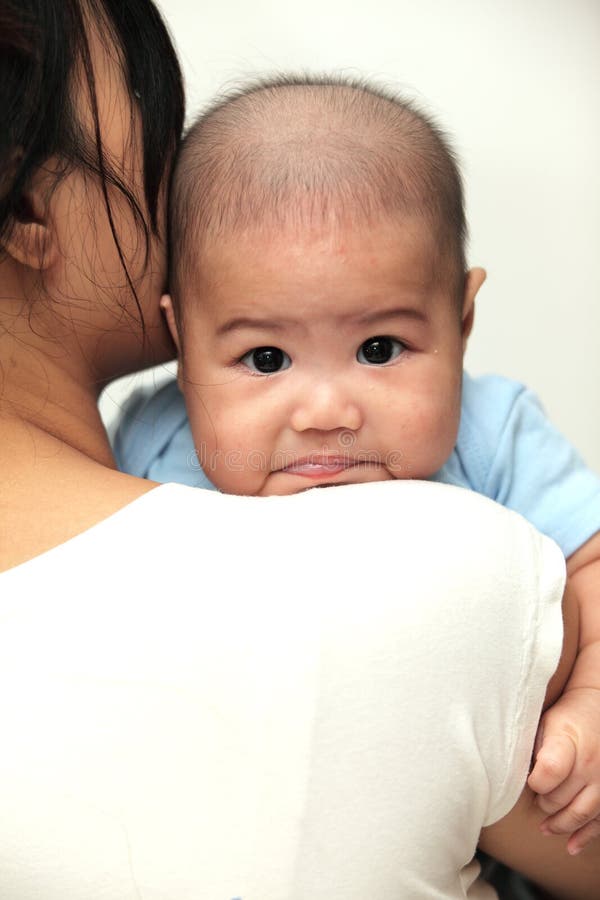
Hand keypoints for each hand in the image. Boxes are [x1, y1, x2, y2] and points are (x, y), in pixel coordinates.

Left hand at [528, 688, 599, 854]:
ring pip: (581, 813)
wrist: (596, 708)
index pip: (551, 770)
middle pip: (563, 797)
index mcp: (569, 741)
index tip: (530, 782)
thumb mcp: (544, 722)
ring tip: (545, 828)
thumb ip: (532, 749)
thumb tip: (513, 776)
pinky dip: (585, 836)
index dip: (536, 782)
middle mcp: (591, 763)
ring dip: (560, 825)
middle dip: (544, 803)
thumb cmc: (564, 717)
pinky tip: (571, 846)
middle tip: (535, 800)